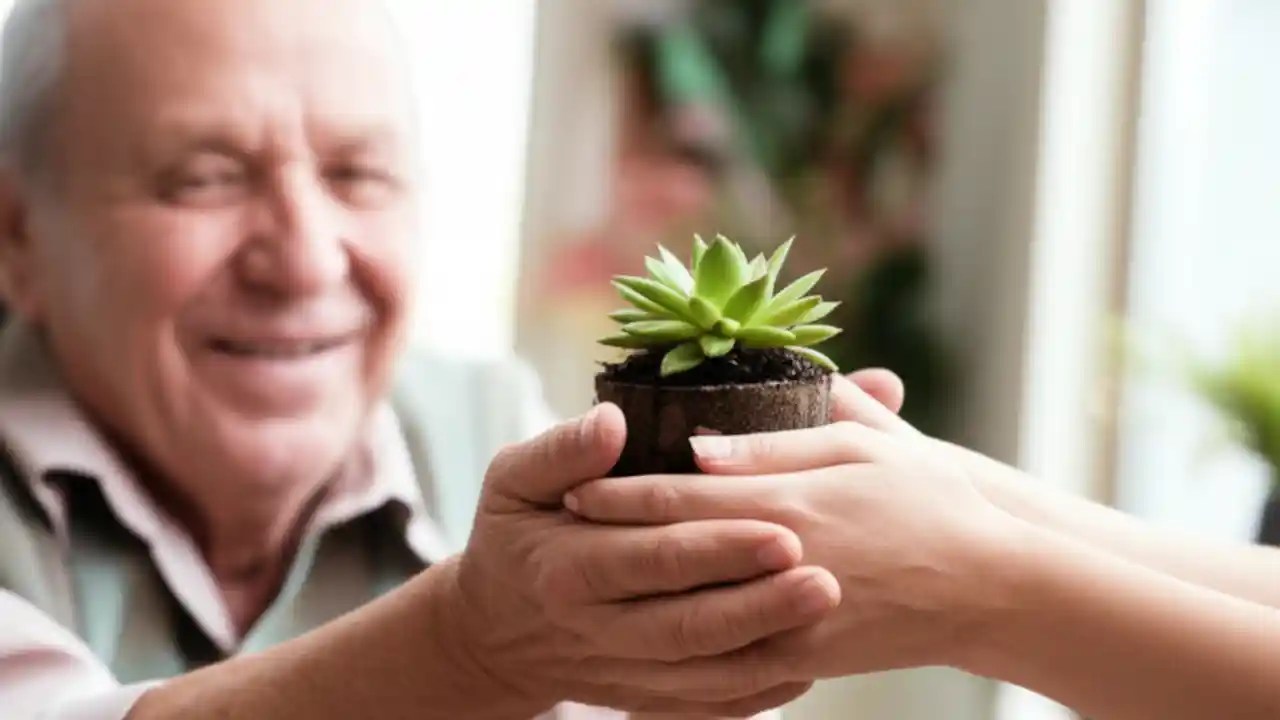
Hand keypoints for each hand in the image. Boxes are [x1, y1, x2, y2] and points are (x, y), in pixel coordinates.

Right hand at [446, 403, 841, 716]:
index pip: (653, 559)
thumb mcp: (513, 479)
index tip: (782, 530)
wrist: (494, 629)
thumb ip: (561, 449)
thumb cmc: (515, 534)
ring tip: (826, 615)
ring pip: (704, 674)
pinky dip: (756, 693)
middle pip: (688, 626)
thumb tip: (612, 420)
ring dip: (769, 651)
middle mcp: (598, 628)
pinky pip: (704, 706)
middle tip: (827, 580)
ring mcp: (623, 670)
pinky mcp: (643, 697)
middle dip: (760, 606)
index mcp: (569, 567)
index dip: (718, 548)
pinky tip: (807, 668)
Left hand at [564, 409, 1020, 680]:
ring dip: (635, 600)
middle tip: (560, 535)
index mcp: (784, 501)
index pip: (677, 497)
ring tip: (591, 585)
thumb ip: (776, 443)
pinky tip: (651, 639)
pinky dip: (683, 651)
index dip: (618, 493)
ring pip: (687, 615)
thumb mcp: (860, 448)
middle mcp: (774, 563)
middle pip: (669, 556)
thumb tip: (699, 442)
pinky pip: (727, 662)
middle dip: (610, 546)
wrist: (994, 585)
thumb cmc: (930, 500)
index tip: (573, 488)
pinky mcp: (804, 659)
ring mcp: (786, 619)